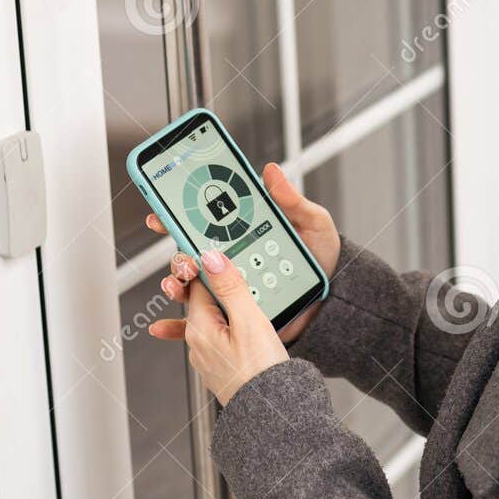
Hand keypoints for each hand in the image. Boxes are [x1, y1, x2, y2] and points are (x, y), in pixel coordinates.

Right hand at [145, 162, 339, 343]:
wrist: (336, 299)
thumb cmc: (323, 257)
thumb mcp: (313, 223)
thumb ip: (292, 201)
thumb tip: (271, 172)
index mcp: (244, 233)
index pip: (205, 222)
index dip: (179, 216)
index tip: (163, 213)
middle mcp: (231, 260)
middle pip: (191, 254)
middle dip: (177, 254)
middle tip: (182, 257)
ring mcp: (230, 287)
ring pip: (191, 285)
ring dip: (175, 283)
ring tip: (178, 283)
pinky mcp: (233, 314)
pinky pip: (201, 323)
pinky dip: (178, 326)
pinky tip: (164, 326)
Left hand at [148, 249, 287, 404]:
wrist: (271, 414)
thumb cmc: (261, 373)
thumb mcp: (249, 322)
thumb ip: (230, 288)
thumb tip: (211, 257)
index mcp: (198, 327)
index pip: (198, 282)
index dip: (211, 262)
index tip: (222, 247)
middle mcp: (196, 342)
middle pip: (203, 299)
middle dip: (218, 282)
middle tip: (236, 266)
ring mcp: (208, 356)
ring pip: (213, 317)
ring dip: (226, 302)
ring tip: (246, 290)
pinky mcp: (221, 365)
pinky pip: (221, 334)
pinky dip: (231, 322)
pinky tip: (247, 321)